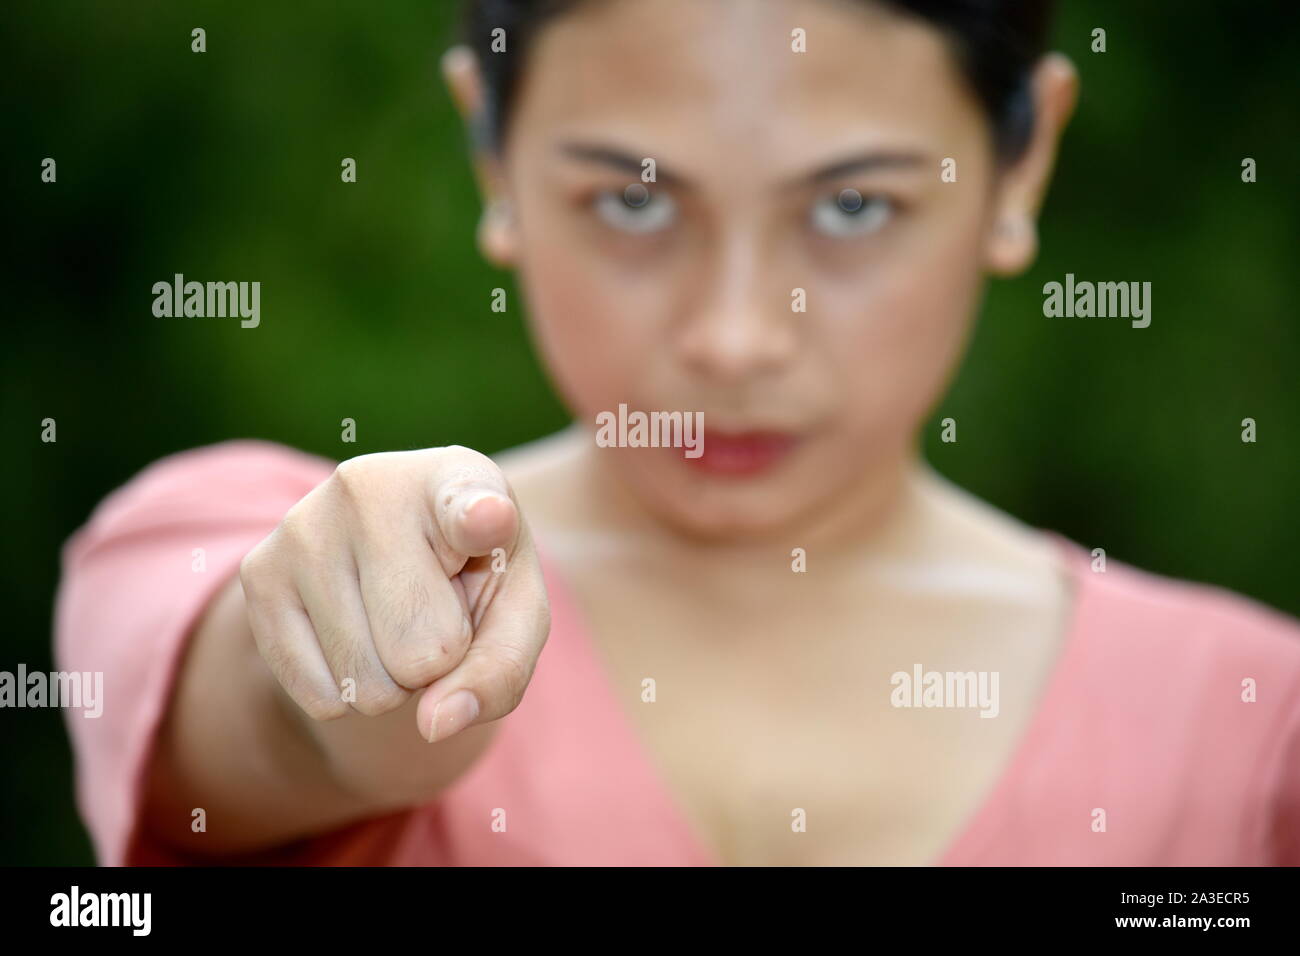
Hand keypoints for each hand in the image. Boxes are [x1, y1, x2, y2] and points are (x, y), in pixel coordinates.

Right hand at [239, 445, 549, 742]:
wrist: (394, 552)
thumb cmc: (472, 576)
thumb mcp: (515, 614)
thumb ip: (500, 669)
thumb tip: (435, 724)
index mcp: (458, 480)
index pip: (468, 505)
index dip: (480, 517)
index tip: (489, 517)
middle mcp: (371, 487)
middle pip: (422, 651)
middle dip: (437, 661)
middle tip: (432, 611)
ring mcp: (304, 525)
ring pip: (366, 684)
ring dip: (391, 680)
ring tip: (394, 617)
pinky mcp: (259, 573)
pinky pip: (320, 696)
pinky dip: (347, 692)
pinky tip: (355, 631)